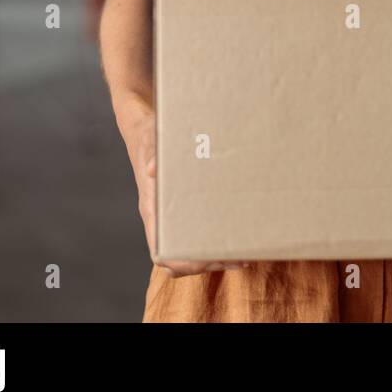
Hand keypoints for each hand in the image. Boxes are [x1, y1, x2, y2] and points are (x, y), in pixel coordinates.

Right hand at [125, 114, 245, 277]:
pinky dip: (218, 238)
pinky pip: (200, 230)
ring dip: (216, 255)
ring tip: (245, 254)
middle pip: (181, 257)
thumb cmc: (150, 137)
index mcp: (152, 209)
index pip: (162, 251)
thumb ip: (153, 155)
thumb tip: (153, 168)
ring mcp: (174, 213)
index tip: (209, 261)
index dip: (184, 262)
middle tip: (240, 259)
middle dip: (209, 262)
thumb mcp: (152, 142)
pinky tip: (239, 233)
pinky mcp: (187, 204)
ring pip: (192, 247)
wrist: (146, 128)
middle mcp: (162, 217)